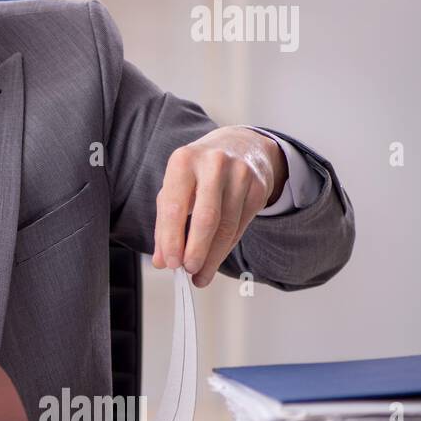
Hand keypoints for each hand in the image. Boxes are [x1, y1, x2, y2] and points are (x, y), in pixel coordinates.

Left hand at [152, 127, 286, 286]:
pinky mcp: (258, 188)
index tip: (170, 262)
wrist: (239, 146)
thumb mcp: (175, 187)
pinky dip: (225, 248)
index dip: (172, 238)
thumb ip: (164, 223)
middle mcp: (213, 164)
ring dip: (212, 257)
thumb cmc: (198, 171)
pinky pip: (241, 227)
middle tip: (188, 270)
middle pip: (206, 218)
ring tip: (200, 274)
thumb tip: (161, 259)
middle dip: (196, 250)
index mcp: (183, 161)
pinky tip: (215, 259)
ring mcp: (240, 175)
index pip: (175, 206)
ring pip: (226, 227)